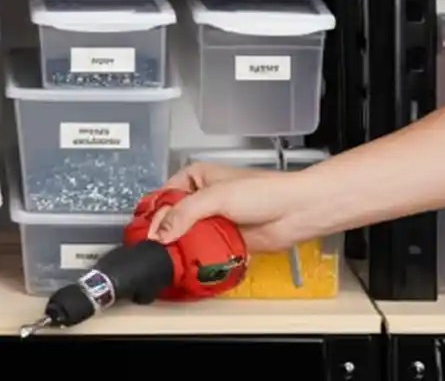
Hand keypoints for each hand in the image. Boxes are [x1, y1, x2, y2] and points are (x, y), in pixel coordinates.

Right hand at [145, 162, 315, 252]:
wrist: (296, 212)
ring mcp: (212, 220)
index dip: (154, 215)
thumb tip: (161, 234)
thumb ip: (185, 213)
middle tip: (159, 250)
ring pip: (187, 237)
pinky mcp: (224, 239)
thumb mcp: (216, 197)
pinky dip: (198, 258)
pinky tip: (191, 265)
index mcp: (195, 178)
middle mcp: (201, 198)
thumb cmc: (264, 192)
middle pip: (172, 219)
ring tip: (172, 261)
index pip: (163, 197)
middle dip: (166, 235)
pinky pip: (203, 250)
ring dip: (182, 249)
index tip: (148, 234)